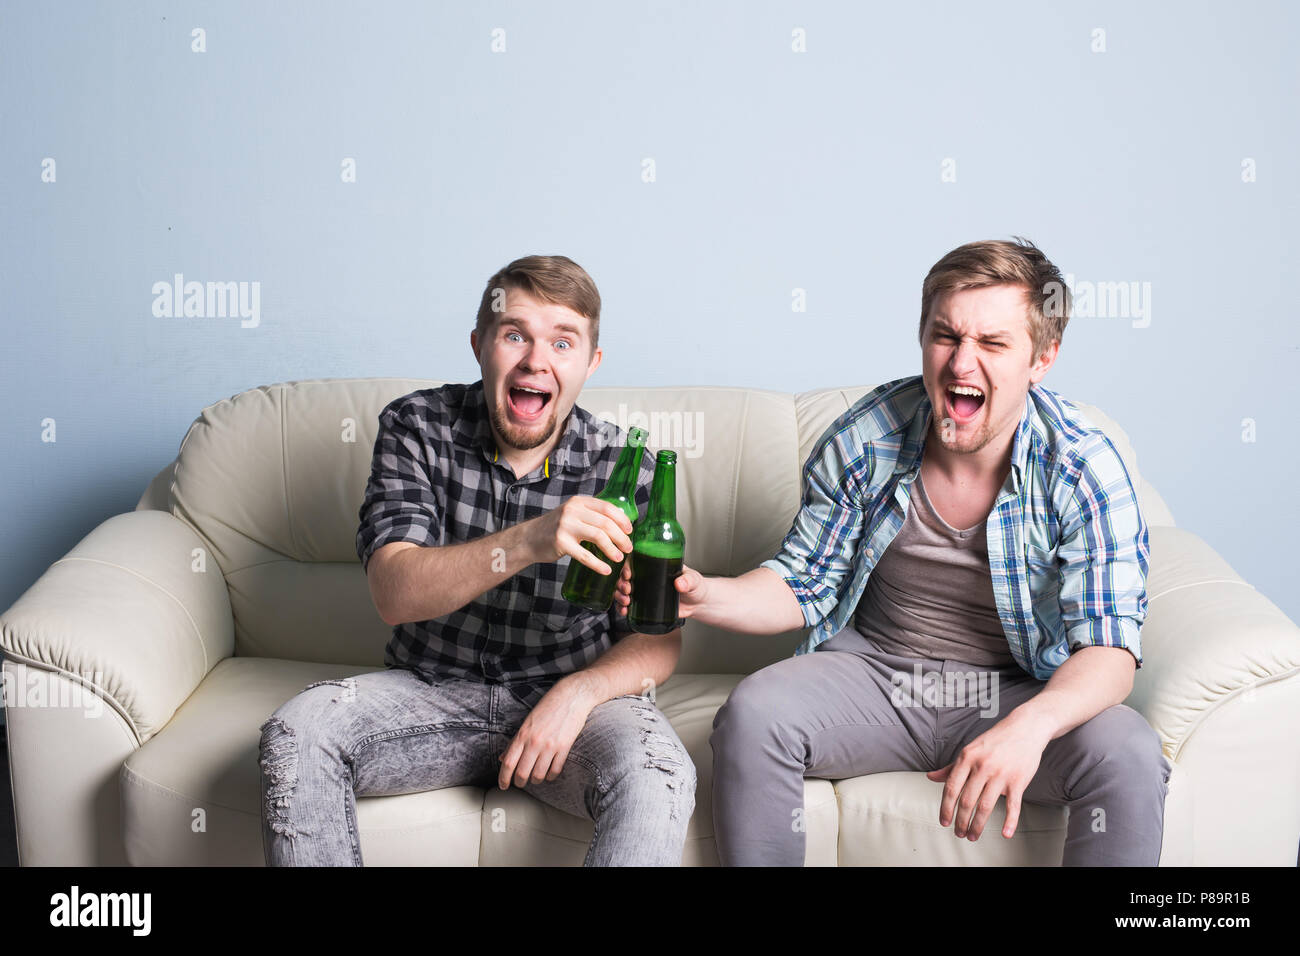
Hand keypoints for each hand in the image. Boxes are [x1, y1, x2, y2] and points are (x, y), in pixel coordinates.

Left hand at [498, 679, 595, 789]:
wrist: (571, 697)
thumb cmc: (548, 707)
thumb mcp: (527, 722)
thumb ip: (514, 741)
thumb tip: (502, 758)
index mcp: (523, 734)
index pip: (508, 762)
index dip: (503, 778)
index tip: (503, 785)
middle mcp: (535, 741)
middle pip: (522, 773)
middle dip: (519, 782)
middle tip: (519, 783)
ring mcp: (550, 745)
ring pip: (539, 775)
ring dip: (535, 780)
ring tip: (535, 778)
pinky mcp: (565, 747)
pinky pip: (555, 770)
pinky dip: (550, 776)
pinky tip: (549, 774)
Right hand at [528, 496, 632, 574]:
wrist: (529, 538)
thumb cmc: (556, 528)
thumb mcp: (572, 514)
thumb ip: (591, 515)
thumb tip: (619, 524)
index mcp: (579, 502)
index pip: (607, 507)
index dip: (622, 520)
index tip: (630, 531)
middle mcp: (572, 511)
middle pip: (605, 523)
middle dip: (621, 537)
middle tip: (628, 548)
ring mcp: (566, 526)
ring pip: (598, 536)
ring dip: (612, 549)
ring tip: (619, 558)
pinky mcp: (561, 543)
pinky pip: (584, 555)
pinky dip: (598, 564)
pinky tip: (606, 570)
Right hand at [613, 562, 706, 619]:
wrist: (699, 603)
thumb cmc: (696, 586)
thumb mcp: (694, 580)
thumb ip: (688, 580)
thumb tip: (680, 583)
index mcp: (656, 565)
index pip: (636, 560)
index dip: (627, 566)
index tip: (628, 573)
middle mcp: (647, 576)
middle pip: (626, 576)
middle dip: (621, 583)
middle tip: (628, 589)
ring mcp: (645, 590)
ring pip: (624, 590)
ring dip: (620, 595)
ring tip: (626, 601)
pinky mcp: (646, 604)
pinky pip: (629, 605)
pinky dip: (623, 608)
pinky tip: (624, 610)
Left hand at [926, 710, 1051, 840]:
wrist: (1026, 728)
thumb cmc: (995, 740)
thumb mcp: (970, 749)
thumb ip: (951, 767)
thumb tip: (931, 777)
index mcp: (967, 757)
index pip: (951, 788)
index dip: (946, 808)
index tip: (944, 821)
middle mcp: (982, 766)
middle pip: (967, 801)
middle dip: (960, 821)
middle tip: (958, 833)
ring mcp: (1001, 774)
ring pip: (985, 806)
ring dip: (977, 825)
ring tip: (972, 835)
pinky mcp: (1018, 781)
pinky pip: (1013, 805)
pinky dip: (1010, 821)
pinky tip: (1005, 833)